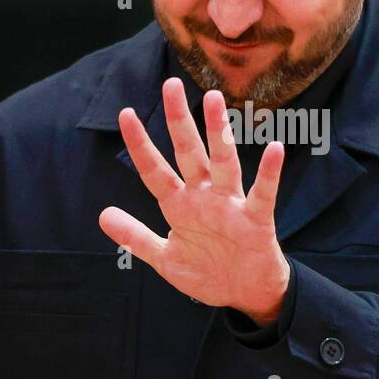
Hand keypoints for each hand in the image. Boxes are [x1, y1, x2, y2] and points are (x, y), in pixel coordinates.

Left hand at [98, 78, 289, 325]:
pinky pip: (263, 193)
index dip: (140, 145)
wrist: (245, 294)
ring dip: (219, 134)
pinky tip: (275, 149)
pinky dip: (270, 172)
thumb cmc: (208, 272)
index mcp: (180, 206)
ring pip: (223, 163)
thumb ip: (136, 237)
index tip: (125, 113)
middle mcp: (204, 197)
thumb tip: (103, 214)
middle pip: (188, 153)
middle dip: (179, 121)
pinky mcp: (256, 219)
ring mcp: (230, 205)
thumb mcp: (165, 259)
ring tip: (214, 103)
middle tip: (171, 84)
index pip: (154, 170)